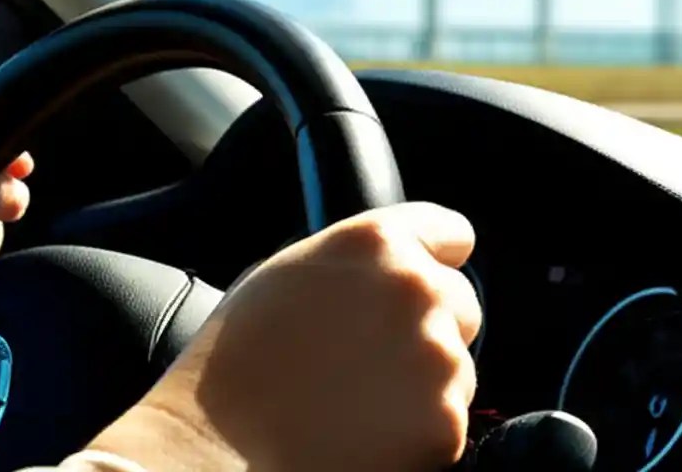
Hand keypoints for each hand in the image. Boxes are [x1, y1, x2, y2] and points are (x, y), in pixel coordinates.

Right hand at [89, 202, 481, 471]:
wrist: (219, 448)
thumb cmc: (236, 361)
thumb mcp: (287, 272)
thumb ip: (353, 259)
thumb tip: (395, 262)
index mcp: (376, 243)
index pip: (451, 233)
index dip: (436, 258)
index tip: (428, 276)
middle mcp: (417, 290)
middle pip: (462, 302)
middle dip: (430, 326)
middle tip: (369, 357)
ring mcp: (438, 359)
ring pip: (458, 367)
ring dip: (424, 383)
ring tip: (354, 399)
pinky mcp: (445, 423)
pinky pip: (447, 422)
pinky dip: (417, 432)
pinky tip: (362, 432)